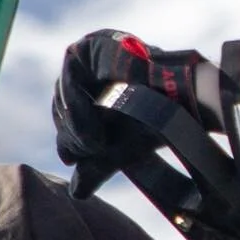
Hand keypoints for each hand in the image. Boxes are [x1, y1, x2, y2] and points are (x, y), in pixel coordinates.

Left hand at [52, 29, 207, 196]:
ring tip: (99, 144)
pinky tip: (95, 132)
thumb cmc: (152, 127)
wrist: (176, 108)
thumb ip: (94, 166)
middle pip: (63, 108)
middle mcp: (89, 66)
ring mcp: (88, 53)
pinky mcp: (90, 46)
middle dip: (76, 135)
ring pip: (64, 99)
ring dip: (78, 129)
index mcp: (94, 86)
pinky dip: (78, 112)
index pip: (66, 115)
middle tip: (97, 150)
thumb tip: (75, 193)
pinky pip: (70, 82)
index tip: (79, 157)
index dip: (71, 138)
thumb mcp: (116, 150)